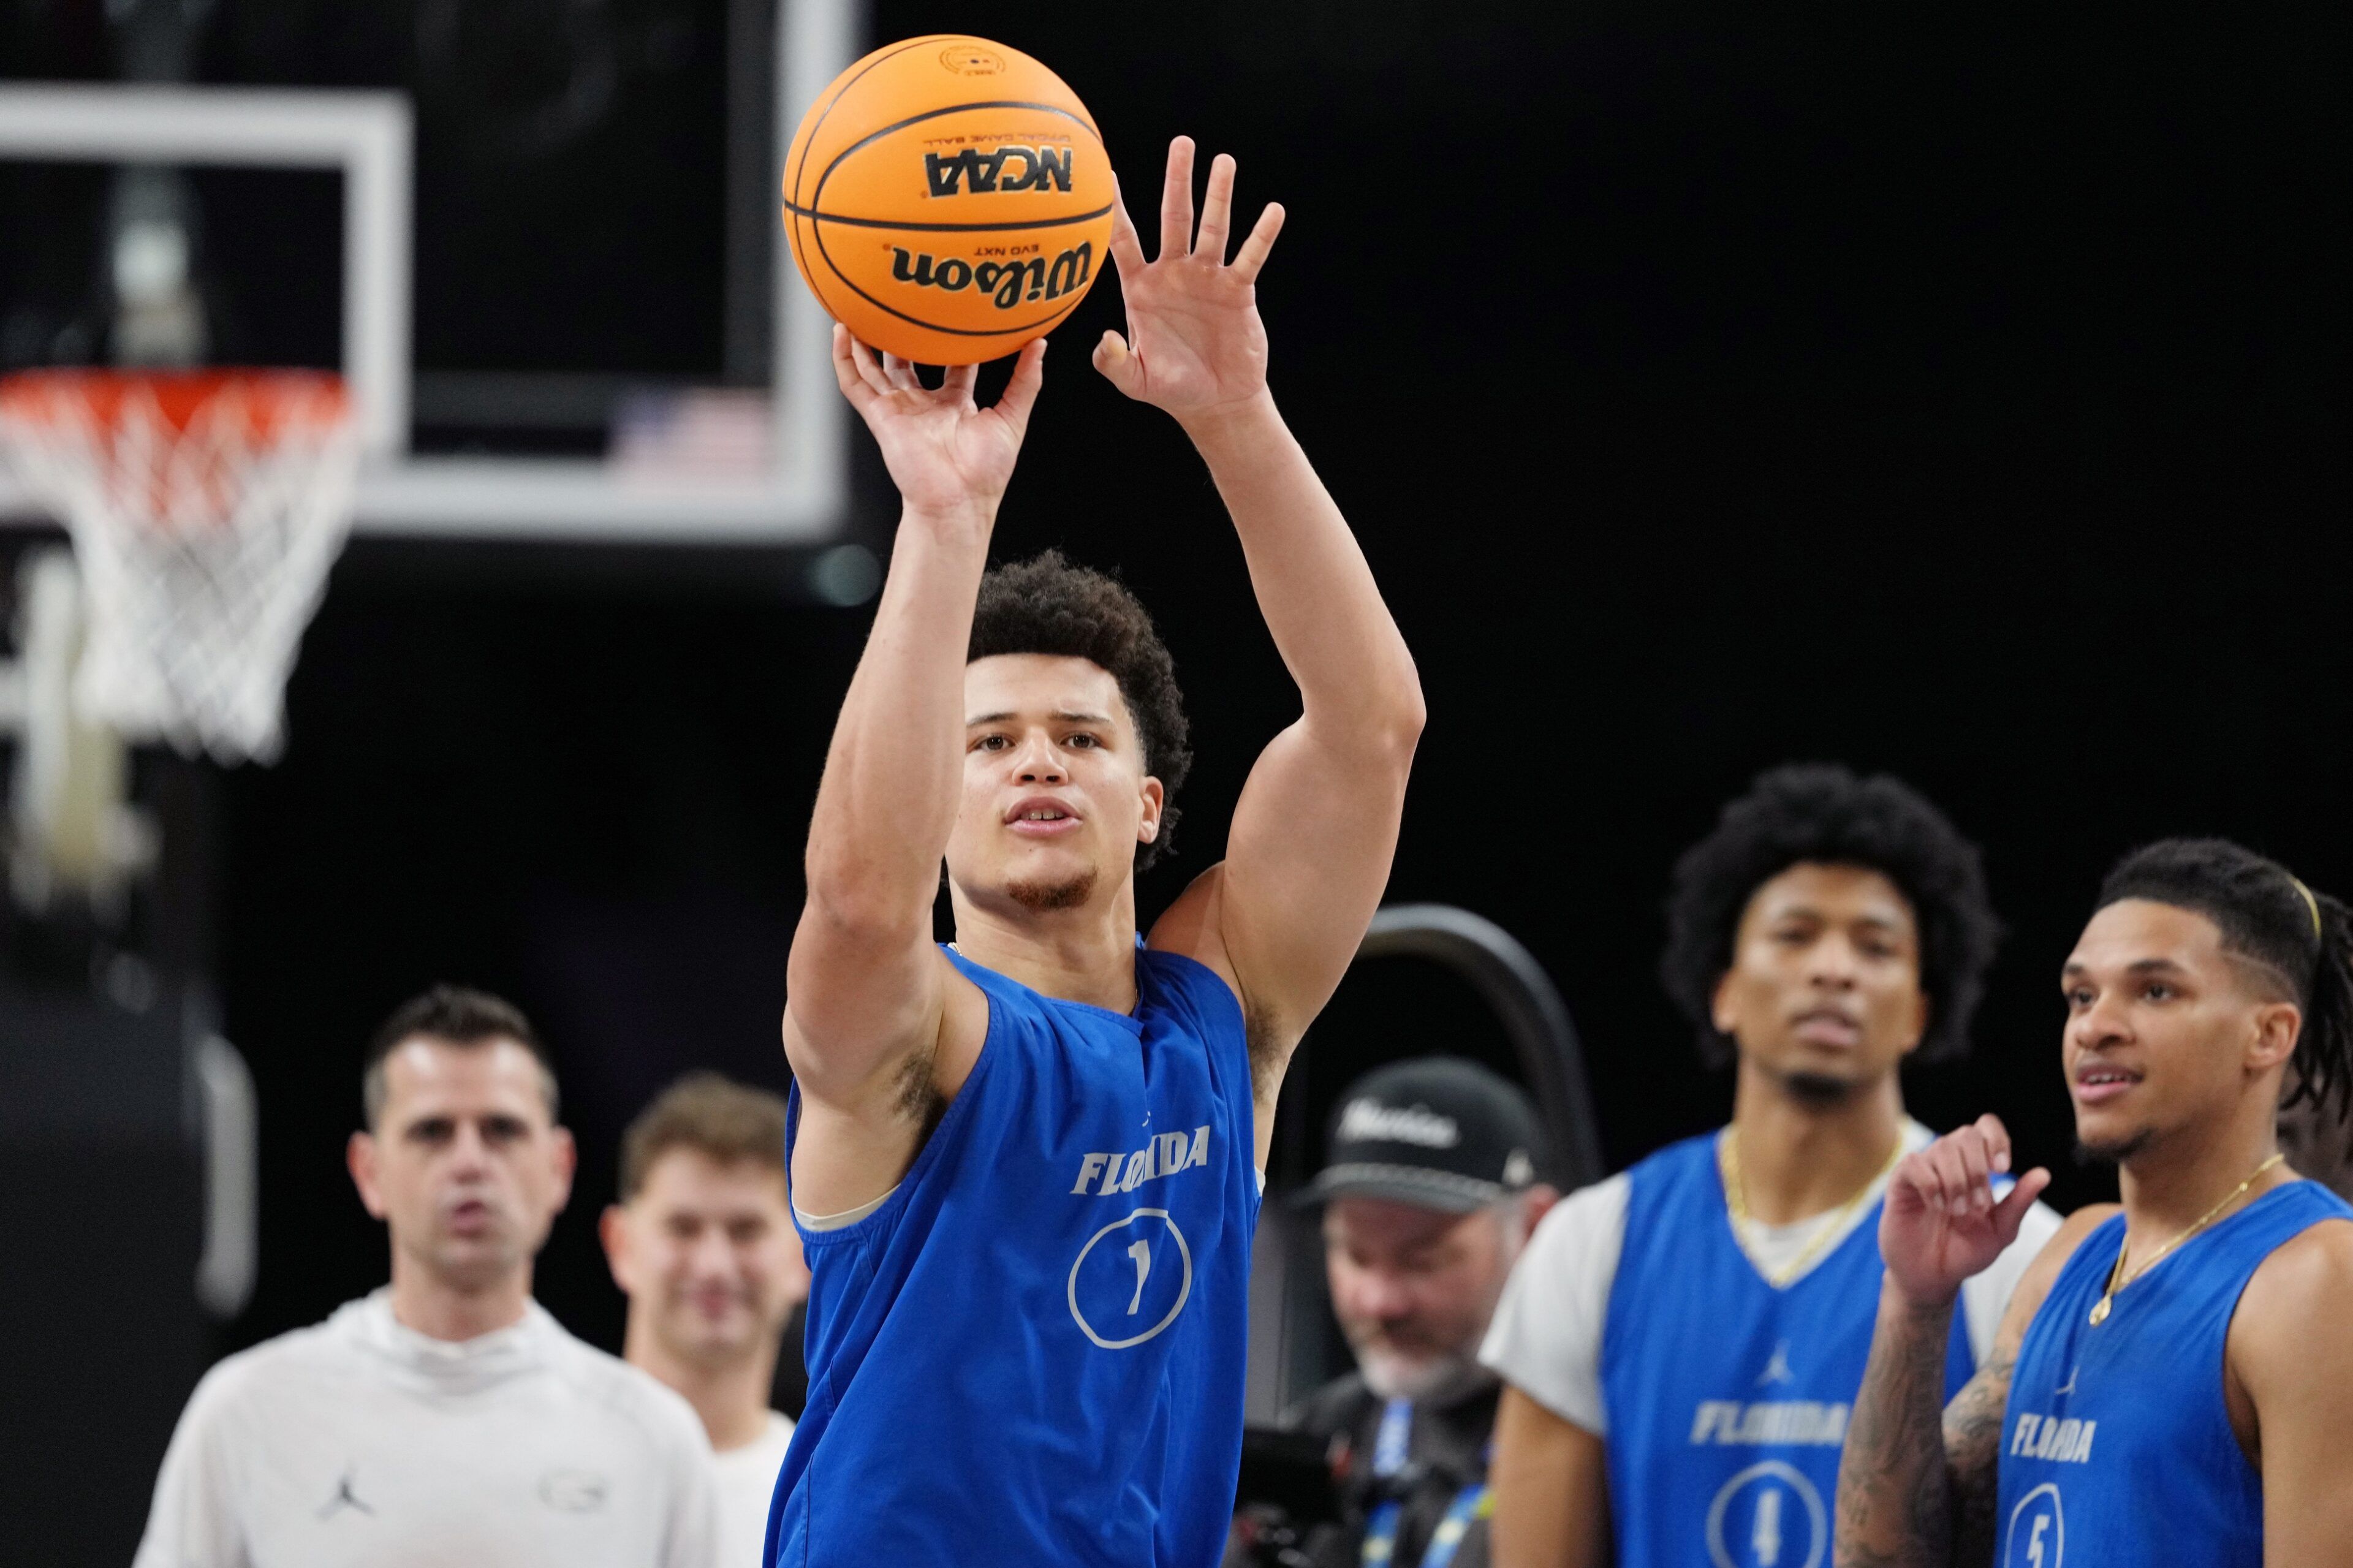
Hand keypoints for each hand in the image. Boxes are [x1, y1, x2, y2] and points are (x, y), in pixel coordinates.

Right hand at [830, 325, 1045, 525]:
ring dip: (864, 340)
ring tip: (858, 307)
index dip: (953, 340)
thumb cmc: (986, 472)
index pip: (951, 365)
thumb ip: (1025, 380)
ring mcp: (899, 410)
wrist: (959, 501)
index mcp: (954, 405)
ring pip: (874, 368)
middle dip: (903, 335)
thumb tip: (1039, 344)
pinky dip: (844, 358)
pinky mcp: (880, 417)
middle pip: (907, 362)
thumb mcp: (1012, 417)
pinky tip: (840, 331)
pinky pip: (854, 384)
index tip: (956, 313)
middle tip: (903, 304)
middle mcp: (924, 405)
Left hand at [1094, 137, 1283, 422]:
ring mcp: (1207, 278)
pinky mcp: (1238, 290)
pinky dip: (1261, 235)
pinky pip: (1250, 258)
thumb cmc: (1171, 389)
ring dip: (1219, 195)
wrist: (1215, 402)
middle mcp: (1174, 273)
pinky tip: (1273, 211)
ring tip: (1225, 161)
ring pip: (1213, 228)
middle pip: (1174, 217)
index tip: (1107, 172)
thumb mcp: (1135, 380)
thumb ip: (1113, 362)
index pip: (1124, 240)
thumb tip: (1104, 340)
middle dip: (1178, 180)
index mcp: (1142, 286)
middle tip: (1182, 142)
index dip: (1116, 208)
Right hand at [1879, 1115, 2051, 1307]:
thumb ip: (2020, 1201)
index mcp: (1975, 1165)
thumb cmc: (1966, 1250)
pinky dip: (1931, 1185)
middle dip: (1978, 1170)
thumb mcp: (2001, 1229)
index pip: (1985, 1126)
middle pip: (1966, 1135)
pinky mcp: (1900, 1182)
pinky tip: (1936, 1207)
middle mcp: (1948, 1161)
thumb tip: (2044, 1173)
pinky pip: (1915, 1164)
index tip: (2001, 1170)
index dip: (1996, 1139)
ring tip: (1957, 1211)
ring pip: (1943, 1148)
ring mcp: (1924, 1169)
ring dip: (1957, 1182)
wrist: (1934, 1276)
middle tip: (1977, 1205)